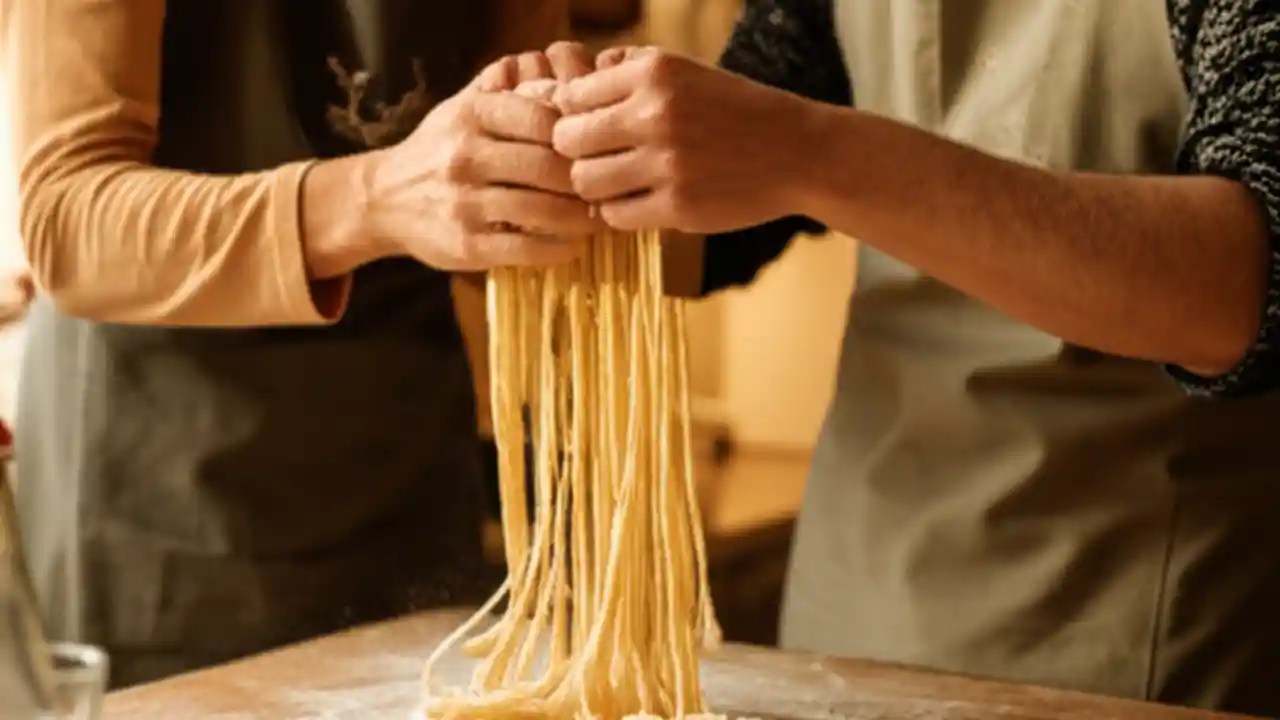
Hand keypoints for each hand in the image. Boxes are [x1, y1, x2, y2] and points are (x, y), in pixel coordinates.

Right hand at [362, 56, 603, 270]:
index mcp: (471, 116)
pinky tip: (573, 246)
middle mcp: (465, 157)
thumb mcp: (463, 109)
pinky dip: (559, 249)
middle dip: (586, 181)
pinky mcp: (466, 245)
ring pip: (543, 210)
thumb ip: (511, 94)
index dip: (577, 137)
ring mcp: (464, 204)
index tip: (595, 149)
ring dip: (581, 220)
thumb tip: (565, 86)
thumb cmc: (439, 150)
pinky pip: (527, 249)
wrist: (383, 199)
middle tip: (606, 189)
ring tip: (597, 219)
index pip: (543, 118)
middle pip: (548, 167)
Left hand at [553, 48, 816, 233]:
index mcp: (654, 73)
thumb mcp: (687, 71)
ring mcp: (667, 163)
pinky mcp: (678, 206)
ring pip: (586, 183)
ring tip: (617, 184)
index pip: (572, 97)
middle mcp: (656, 113)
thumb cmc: (734, 110)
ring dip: (595, 188)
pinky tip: (641, 202)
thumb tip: (577, 82)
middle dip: (576, 154)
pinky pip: (616, 216)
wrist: (797, 152)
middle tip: (596, 160)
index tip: (589, 128)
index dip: (572, 116)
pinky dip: (621, 213)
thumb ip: (629, 69)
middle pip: (569, 142)